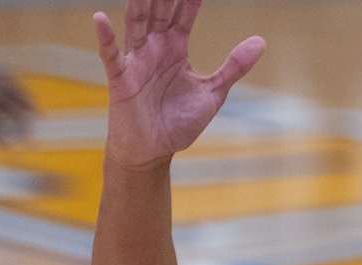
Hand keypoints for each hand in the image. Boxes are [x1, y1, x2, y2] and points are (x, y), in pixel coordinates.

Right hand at [94, 0, 265, 170]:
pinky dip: (106, 37)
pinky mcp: (120, 79)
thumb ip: (234, 66)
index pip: (183, 13)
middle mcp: (154, 47)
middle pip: (159, 11)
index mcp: (175, 48)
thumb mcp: (213, 92)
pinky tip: (101, 18)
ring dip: (139, 3)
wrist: (154, 152)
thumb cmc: (179, 122)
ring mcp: (136, 61)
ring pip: (136, 23)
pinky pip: (111, 55)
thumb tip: (260, 42)